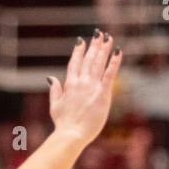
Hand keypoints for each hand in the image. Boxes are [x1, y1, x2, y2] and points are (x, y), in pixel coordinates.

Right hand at [48, 31, 121, 146]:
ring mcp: (92, 86)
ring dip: (104, 49)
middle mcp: (81, 82)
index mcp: (69, 84)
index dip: (78, 51)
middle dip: (94, 45)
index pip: (75, 63)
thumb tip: (50, 78)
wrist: (71, 133)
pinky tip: (118, 51)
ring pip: (99, 63)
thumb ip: (54, 90)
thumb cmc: (63, 123)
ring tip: (108, 38)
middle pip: (89, 59)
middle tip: (99, 34)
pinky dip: (114, 62)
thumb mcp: (55, 105)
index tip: (81, 41)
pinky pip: (110, 74)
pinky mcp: (102, 93)